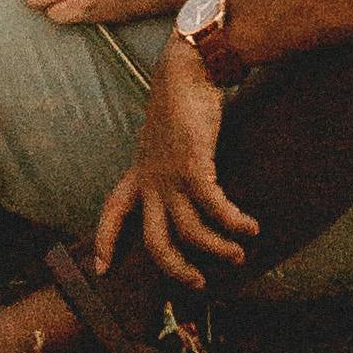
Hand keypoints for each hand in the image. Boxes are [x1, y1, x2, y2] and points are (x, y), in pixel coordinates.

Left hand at [91, 40, 258, 288]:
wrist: (188, 69)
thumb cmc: (182, 99)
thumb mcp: (166, 136)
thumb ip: (170, 161)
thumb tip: (188, 178)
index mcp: (140, 170)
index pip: (112, 210)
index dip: (106, 239)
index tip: (102, 268)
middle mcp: (151, 178)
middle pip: (154, 240)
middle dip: (175, 268)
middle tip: (197, 283)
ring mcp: (170, 175)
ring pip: (188, 232)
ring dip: (216, 248)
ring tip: (237, 255)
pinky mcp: (193, 166)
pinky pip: (215, 208)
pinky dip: (234, 222)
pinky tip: (250, 227)